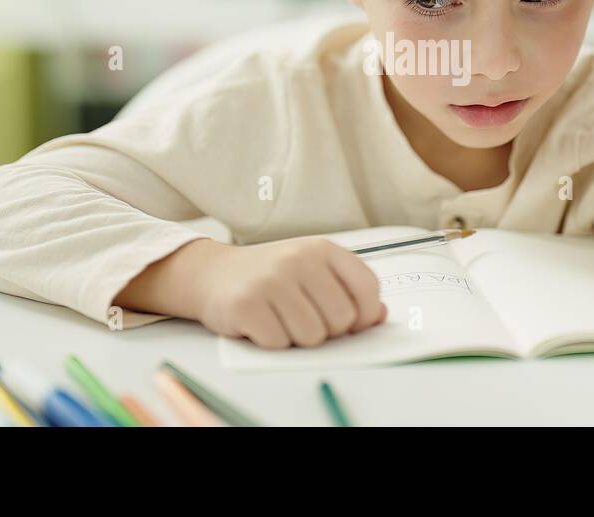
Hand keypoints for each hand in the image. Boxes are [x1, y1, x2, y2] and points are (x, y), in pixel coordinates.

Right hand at [193, 236, 387, 348]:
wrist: (212, 273)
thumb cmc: (271, 277)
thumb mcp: (312, 272)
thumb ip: (348, 291)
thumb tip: (380, 317)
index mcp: (323, 250)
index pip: (367, 289)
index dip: (365, 316)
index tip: (351, 322)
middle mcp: (299, 260)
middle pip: (340, 319)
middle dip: (327, 330)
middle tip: (304, 319)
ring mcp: (271, 281)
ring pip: (311, 336)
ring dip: (297, 339)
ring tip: (281, 321)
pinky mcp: (246, 305)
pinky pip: (279, 343)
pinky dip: (272, 343)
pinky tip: (261, 325)